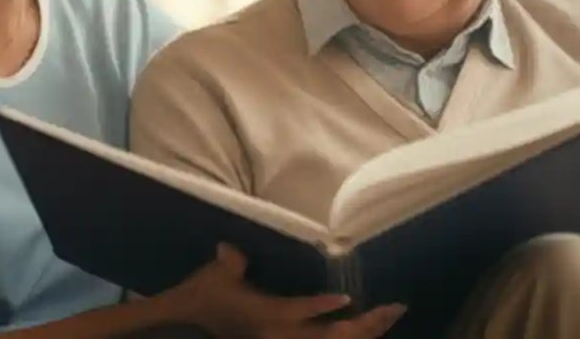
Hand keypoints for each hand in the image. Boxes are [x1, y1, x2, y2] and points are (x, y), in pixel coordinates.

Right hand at [159, 244, 405, 337]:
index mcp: (267, 316)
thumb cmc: (204, 296)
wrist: (187, 323)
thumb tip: (232, 249)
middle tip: (392, 309)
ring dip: (360, 334)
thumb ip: (231, 262)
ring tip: (386, 319)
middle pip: (330, 337)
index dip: (321, 306)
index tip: (346, 298)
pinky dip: (342, 338)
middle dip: (365, 325)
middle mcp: (281, 335)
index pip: (299, 312)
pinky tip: (359, 330)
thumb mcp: (217, 275)